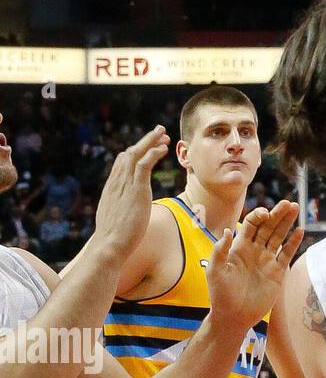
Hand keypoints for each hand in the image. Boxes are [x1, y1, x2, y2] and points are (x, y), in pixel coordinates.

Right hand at [89, 126, 170, 262]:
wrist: (110, 245)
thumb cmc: (114, 238)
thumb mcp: (116, 218)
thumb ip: (121, 209)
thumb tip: (127, 211)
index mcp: (112, 189)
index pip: (122, 164)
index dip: (135, 152)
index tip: (147, 146)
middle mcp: (117, 183)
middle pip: (128, 154)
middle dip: (144, 141)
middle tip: (158, 132)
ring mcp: (125, 186)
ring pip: (135, 155)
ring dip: (150, 142)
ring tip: (163, 134)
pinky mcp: (136, 190)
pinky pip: (143, 165)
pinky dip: (152, 153)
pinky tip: (162, 148)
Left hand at [205, 200, 303, 332]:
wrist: (234, 317)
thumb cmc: (221, 295)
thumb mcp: (216, 272)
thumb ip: (220, 251)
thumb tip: (228, 230)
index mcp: (239, 247)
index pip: (252, 225)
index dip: (259, 215)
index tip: (266, 213)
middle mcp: (254, 250)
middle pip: (268, 227)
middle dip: (278, 214)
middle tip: (289, 203)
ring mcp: (267, 260)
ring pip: (279, 236)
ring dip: (287, 223)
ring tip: (296, 208)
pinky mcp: (277, 272)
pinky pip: (287, 253)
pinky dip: (293, 242)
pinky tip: (300, 231)